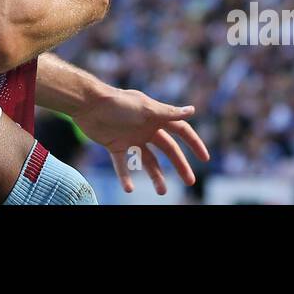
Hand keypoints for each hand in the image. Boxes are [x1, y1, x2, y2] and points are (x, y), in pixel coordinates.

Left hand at [72, 88, 209, 195]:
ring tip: (161, 191)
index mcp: (156, 117)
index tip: (205, 159)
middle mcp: (146, 128)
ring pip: (148, 161)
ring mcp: (131, 138)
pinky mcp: (115, 145)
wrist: (89, 105)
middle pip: (168, 149)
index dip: (193, 143)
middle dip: (180, 165)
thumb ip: (169, 113)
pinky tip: (128, 189)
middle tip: (190, 181)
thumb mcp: (146, 109)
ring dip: (156, 176)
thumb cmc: (118, 104)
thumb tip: (192, 111)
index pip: (181, 130)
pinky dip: (126, 176)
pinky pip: (123, 164)